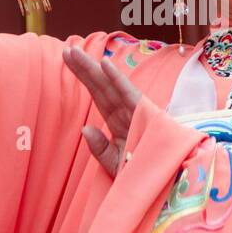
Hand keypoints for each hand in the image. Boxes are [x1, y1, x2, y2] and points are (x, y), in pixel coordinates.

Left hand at [62, 46, 141, 177]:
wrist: (165, 183)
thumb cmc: (141, 173)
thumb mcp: (113, 163)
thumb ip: (99, 147)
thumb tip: (84, 129)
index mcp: (117, 121)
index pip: (98, 94)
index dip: (83, 76)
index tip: (67, 59)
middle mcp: (125, 112)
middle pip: (101, 86)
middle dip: (84, 67)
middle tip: (68, 49)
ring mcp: (135, 112)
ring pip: (110, 86)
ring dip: (93, 68)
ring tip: (76, 52)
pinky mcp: (145, 115)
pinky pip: (129, 94)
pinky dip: (118, 79)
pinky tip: (104, 64)